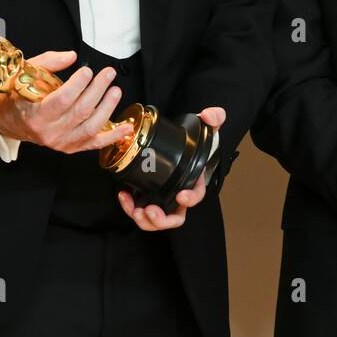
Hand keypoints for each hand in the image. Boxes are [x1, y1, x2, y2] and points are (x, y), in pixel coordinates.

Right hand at [0, 50, 132, 153]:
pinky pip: (95, 143)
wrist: (11, 121)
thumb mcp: (25, 74)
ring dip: (107, 108)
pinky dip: (113, 136)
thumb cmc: (19, 97)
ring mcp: (62, 141)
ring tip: (115, 91)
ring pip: (91, 127)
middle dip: (98, 90)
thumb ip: (48, 63)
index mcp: (35, 114)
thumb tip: (71, 57)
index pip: (61, 100)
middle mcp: (49, 131)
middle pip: (80, 111)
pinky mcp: (72, 147)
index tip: (88, 71)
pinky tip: (126, 127)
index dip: (77, 85)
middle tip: (108, 74)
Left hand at [117, 106, 225, 229]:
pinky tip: (123, 195)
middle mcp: (179, 194)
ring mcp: (162, 197)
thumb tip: (211, 116)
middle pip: (175, 218)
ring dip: (145, 220)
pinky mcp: (147, 195)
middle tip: (150, 210)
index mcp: (194, 181)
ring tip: (135, 210)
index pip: (196, 195)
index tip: (181, 197)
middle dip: (162, 219)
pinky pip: (140, 209)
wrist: (176, 143)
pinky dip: (130, 206)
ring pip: (157, 220)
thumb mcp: (205, 127)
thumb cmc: (192, 140)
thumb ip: (213, 119)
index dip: (191, 199)